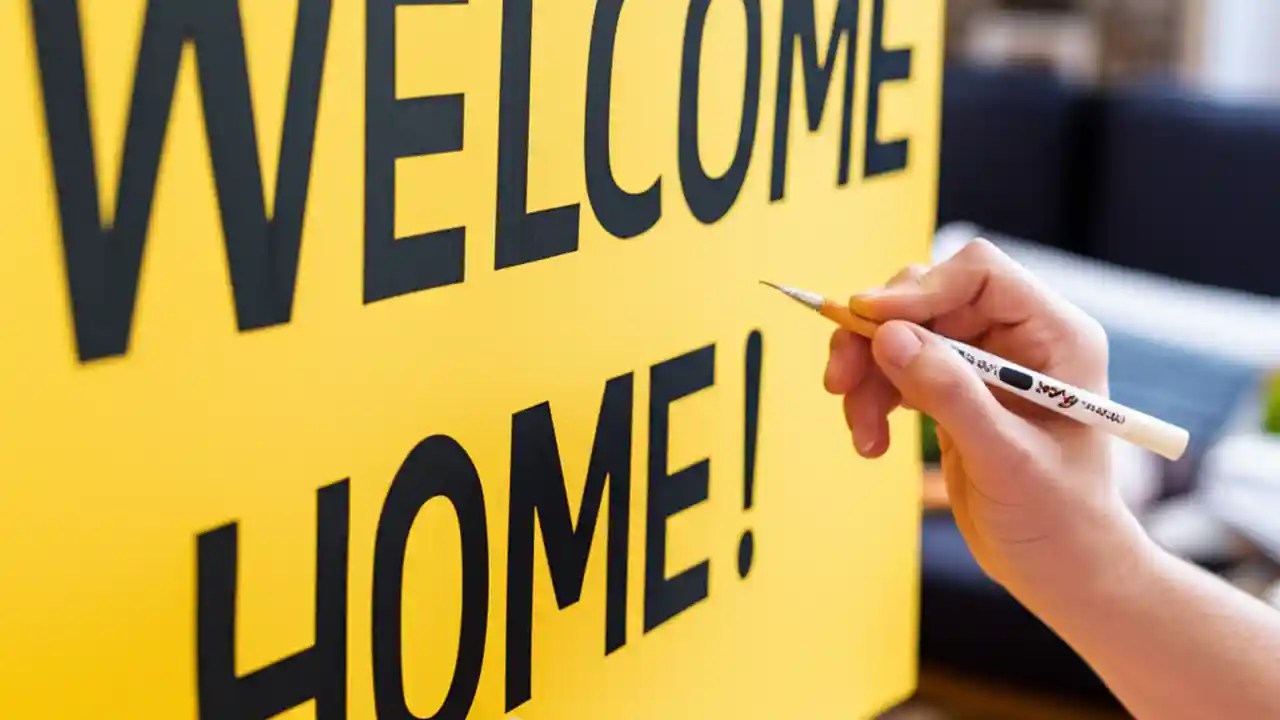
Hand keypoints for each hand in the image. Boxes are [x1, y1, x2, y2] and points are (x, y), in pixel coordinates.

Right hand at [824, 239, 1147, 602]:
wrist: (1061, 570)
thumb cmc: (1059, 519)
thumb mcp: (1006, 459)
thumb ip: (950, 394)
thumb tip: (888, 336)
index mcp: (1055, 336)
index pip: (979, 276)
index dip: (919, 289)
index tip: (868, 320)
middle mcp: (1018, 337)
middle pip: (927, 298)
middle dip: (876, 337)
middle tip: (839, 383)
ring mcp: (983, 362)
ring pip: (902, 332)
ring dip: (867, 376)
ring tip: (860, 434)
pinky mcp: (953, 389)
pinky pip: (895, 367)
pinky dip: (871, 399)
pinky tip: (871, 442)